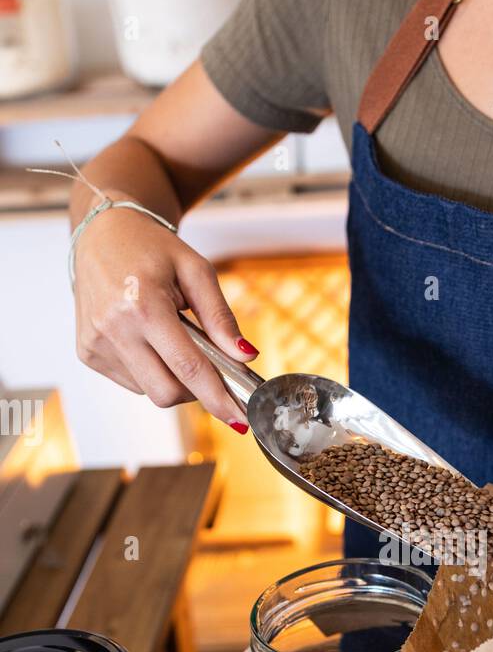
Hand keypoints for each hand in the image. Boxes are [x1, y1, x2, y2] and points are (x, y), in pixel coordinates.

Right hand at [74, 203, 257, 426]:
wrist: (102, 233)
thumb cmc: (152, 249)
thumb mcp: (196, 271)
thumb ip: (220, 317)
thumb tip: (246, 357)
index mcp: (142, 305)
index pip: (188, 368)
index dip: (218, 398)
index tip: (241, 419)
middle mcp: (113, 329)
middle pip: (167, 392)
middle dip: (195, 390)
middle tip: (209, 369)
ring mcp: (96, 344)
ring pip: (150, 392)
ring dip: (172, 378)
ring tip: (171, 339)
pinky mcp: (87, 352)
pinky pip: (132, 382)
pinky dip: (151, 371)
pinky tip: (148, 341)